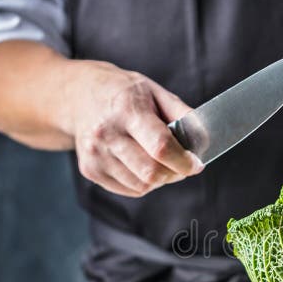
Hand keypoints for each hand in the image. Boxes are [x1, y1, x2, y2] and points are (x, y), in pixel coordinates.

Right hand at [64, 60, 202, 196]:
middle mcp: (106, 133)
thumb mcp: (155, 91)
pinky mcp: (90, 170)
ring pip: (143, 185)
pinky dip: (145, 183)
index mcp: (126, 110)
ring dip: (162, 179)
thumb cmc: (123, 93)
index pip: (160, 146)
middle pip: (151, 172)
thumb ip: (183, 114)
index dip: (184, 161)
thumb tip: (204, 140)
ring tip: (162, 162)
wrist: (77, 96)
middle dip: (175, 174)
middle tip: (183, 165)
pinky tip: (143, 164)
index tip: (196, 164)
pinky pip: (130, 189)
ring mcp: (95, 154)